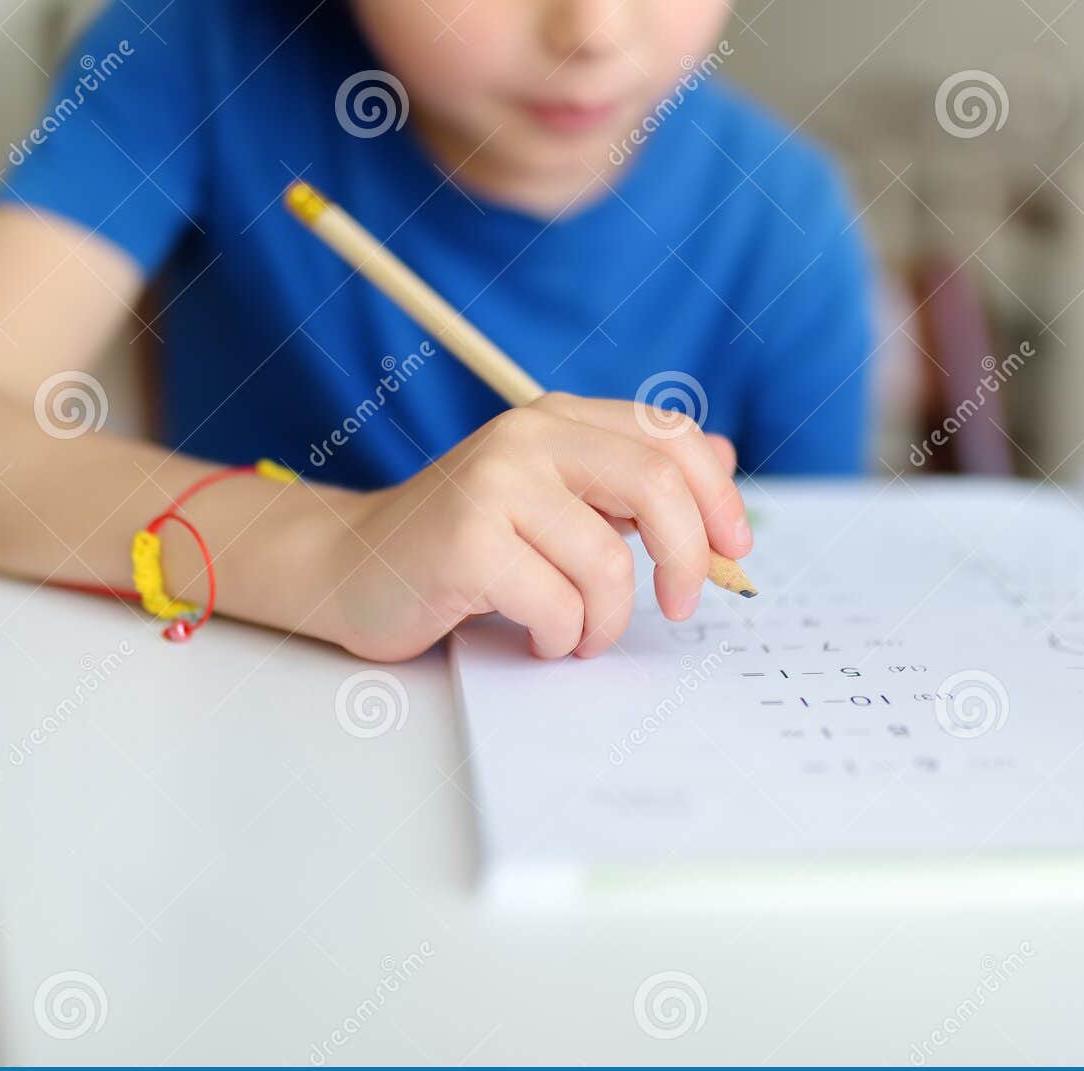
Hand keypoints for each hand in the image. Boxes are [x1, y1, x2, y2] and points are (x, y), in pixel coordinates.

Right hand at [320, 392, 751, 661]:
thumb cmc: (465, 543)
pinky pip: (557, 605)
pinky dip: (561, 638)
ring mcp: (493, 484)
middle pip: (656, 485)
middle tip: (681, 607)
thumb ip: (630, 481)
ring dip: (606, 621)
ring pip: (607, 563)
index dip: (718, 496)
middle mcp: (528, 436)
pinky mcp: (466, 541)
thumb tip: (724, 459)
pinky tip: (536, 637)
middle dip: (687, 558)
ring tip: (579, 635)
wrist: (351, 566)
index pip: (671, 437)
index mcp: (558, 419)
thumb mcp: (555, 500)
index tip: (732, 552)